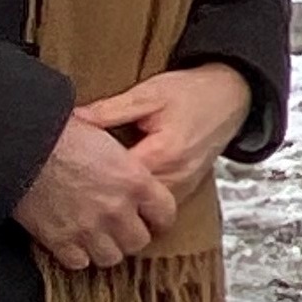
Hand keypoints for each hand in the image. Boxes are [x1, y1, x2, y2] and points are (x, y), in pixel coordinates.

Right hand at [13, 113, 178, 270]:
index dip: (159, 218)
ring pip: (111, 257)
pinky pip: (79, 262)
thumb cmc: (64, 133)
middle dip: (131, 235)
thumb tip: (130, 170)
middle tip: (122, 228)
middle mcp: (117, 209)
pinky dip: (77, 255)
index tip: (152, 219)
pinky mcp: (60, 241)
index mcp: (135, 180)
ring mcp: (89, 228)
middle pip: (139, 241)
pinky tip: (73, 242)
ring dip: (106, 249)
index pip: (165, 214)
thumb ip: (126, 164)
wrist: (24, 147)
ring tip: (98, 237)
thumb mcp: (110, 140)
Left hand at [75, 63, 253, 202]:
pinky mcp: (187, 189)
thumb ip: (111, 109)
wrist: (232, 94)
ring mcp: (184, 186)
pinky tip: (121, 192)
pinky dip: (139, 203)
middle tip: (75, 188)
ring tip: (95, 193)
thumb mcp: (149, 93)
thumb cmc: (192, 91)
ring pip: (143, 211)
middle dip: (103, 196)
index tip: (70, 172)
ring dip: (121, 203)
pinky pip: (157, 206)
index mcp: (163, 152)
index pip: (118, 180)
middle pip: (129, 202)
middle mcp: (175, 176)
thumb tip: (74, 118)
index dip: (90, 178)